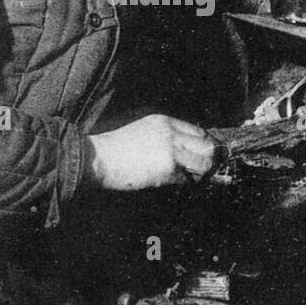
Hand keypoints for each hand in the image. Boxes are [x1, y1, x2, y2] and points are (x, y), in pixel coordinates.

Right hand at [85, 114, 216, 189]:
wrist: (96, 158)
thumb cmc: (115, 147)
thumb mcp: (142, 129)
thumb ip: (165, 134)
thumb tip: (187, 149)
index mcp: (164, 121)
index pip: (199, 131)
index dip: (204, 145)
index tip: (203, 154)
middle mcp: (171, 134)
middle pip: (207, 146)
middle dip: (209, 159)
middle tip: (203, 169)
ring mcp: (171, 152)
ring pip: (204, 164)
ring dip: (200, 174)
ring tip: (190, 178)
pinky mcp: (167, 170)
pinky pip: (187, 179)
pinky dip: (185, 184)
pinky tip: (174, 184)